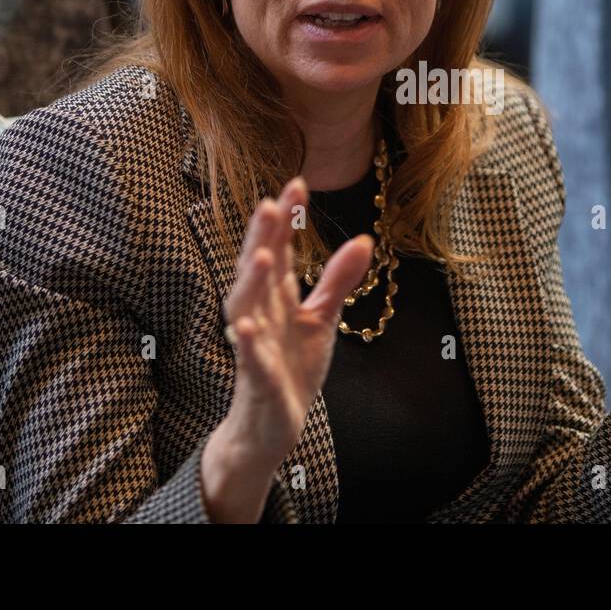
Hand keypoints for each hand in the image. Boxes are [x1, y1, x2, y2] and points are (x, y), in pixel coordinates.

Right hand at [202, 176, 372, 518]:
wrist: (272, 425)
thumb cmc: (292, 366)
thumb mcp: (322, 318)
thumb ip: (338, 280)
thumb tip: (365, 240)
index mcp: (276, 298)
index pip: (280, 251)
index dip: (286, 220)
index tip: (298, 183)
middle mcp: (260, 315)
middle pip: (257, 271)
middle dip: (261, 240)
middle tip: (269, 205)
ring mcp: (255, 347)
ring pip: (245, 310)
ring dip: (252, 284)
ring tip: (262, 257)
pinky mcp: (258, 381)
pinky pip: (250, 361)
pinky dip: (248, 345)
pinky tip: (246, 328)